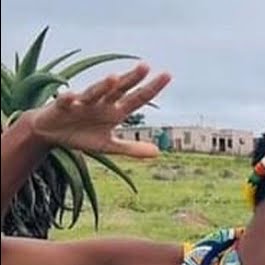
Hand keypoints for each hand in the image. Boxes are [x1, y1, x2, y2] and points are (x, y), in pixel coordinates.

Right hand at [25, 63, 170, 157]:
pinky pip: (65, 102)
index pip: (138, 98)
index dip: (151, 88)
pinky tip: (72, 96)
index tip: (167, 75)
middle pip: (119, 89)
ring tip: (114, 78)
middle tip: (145, 66)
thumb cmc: (82, 134)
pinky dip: (68, 99)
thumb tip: (158, 152)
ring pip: (95, 93)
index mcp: (115, 111)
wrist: (51, 132)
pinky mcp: (61, 106)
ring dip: (103, 86)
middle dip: (131, 78)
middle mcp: (102, 103)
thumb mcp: (108, 146)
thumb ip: (131, 148)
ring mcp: (82, 103)